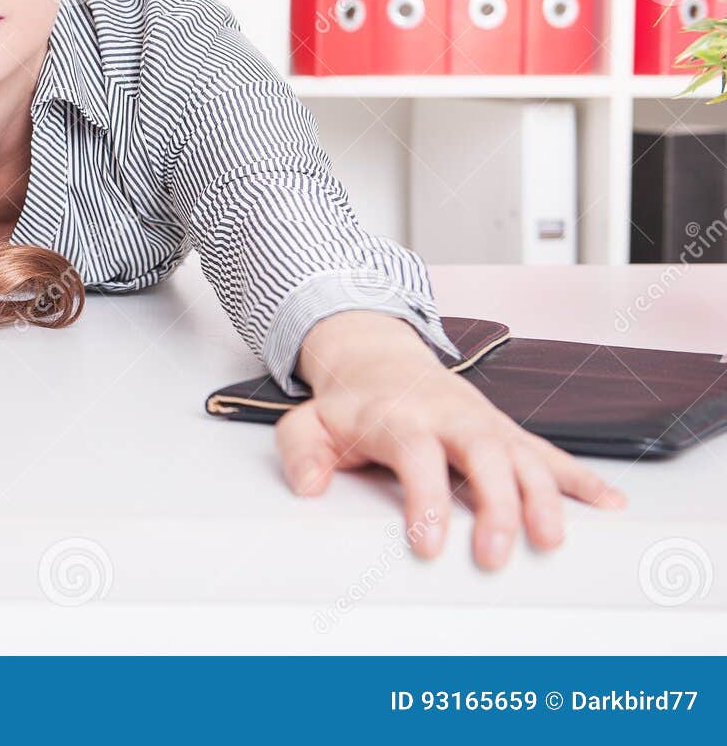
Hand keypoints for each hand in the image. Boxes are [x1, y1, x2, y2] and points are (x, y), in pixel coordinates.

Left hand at [279, 309, 626, 569]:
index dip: (425, 500)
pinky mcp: (506, 430)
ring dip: (544, 497)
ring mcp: (483, 422)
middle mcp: (450, 416)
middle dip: (495, 503)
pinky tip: (608, 503)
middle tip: (496, 553)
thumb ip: (301, 452)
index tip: (429, 543)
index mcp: (401, 417)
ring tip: (552, 540)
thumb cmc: (351, 402)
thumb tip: (309, 486)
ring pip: (523, 454)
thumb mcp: (310, 421)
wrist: (378, 357)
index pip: (417, 456)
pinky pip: (549, 453)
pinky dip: (581, 477)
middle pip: (482, 453)